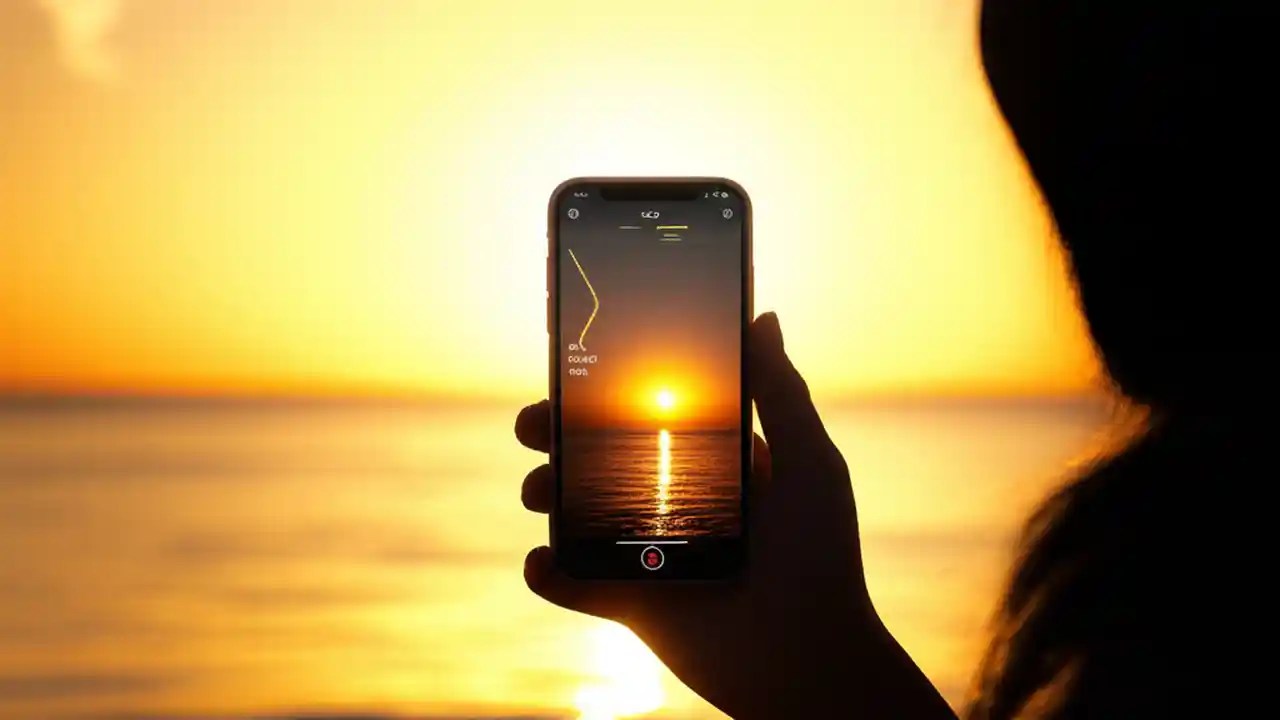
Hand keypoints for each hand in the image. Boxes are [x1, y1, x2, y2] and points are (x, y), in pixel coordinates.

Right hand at [516, 313, 950, 717]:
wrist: (809, 660)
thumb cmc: (822, 558)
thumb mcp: (808, 464)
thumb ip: (781, 392)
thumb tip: (763, 317)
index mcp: (710, 462)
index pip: (647, 413)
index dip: (607, 391)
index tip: (573, 363)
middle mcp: (672, 501)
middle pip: (598, 457)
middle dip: (558, 436)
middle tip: (533, 425)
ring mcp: (648, 552)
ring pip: (577, 514)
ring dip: (546, 496)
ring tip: (540, 494)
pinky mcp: (632, 603)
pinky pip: (575, 583)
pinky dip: (549, 574)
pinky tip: (541, 563)